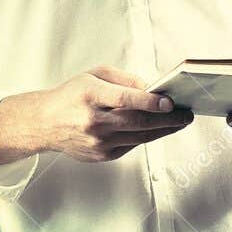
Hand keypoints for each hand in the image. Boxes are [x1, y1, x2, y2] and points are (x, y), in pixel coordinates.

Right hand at [0, 65, 193, 165]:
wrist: (44, 124)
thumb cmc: (71, 96)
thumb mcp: (94, 76)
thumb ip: (123, 81)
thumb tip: (152, 89)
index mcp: (90, 96)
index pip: (124, 100)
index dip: (150, 102)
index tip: (169, 102)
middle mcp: (93, 121)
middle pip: (137, 123)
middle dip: (167, 119)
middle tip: (186, 114)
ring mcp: (97, 142)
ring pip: (139, 137)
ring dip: (163, 130)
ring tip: (180, 122)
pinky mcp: (101, 156)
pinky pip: (131, 146)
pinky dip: (146, 137)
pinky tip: (159, 129)